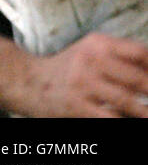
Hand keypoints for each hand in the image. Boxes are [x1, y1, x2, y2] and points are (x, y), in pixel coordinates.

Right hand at [19, 32, 147, 116]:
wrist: (28, 81)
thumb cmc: (69, 69)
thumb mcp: (91, 53)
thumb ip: (120, 58)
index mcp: (98, 44)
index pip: (141, 53)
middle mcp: (91, 60)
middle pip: (138, 79)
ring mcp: (83, 83)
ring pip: (128, 101)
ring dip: (145, 112)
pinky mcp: (77, 105)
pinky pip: (110, 117)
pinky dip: (125, 119)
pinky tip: (131, 119)